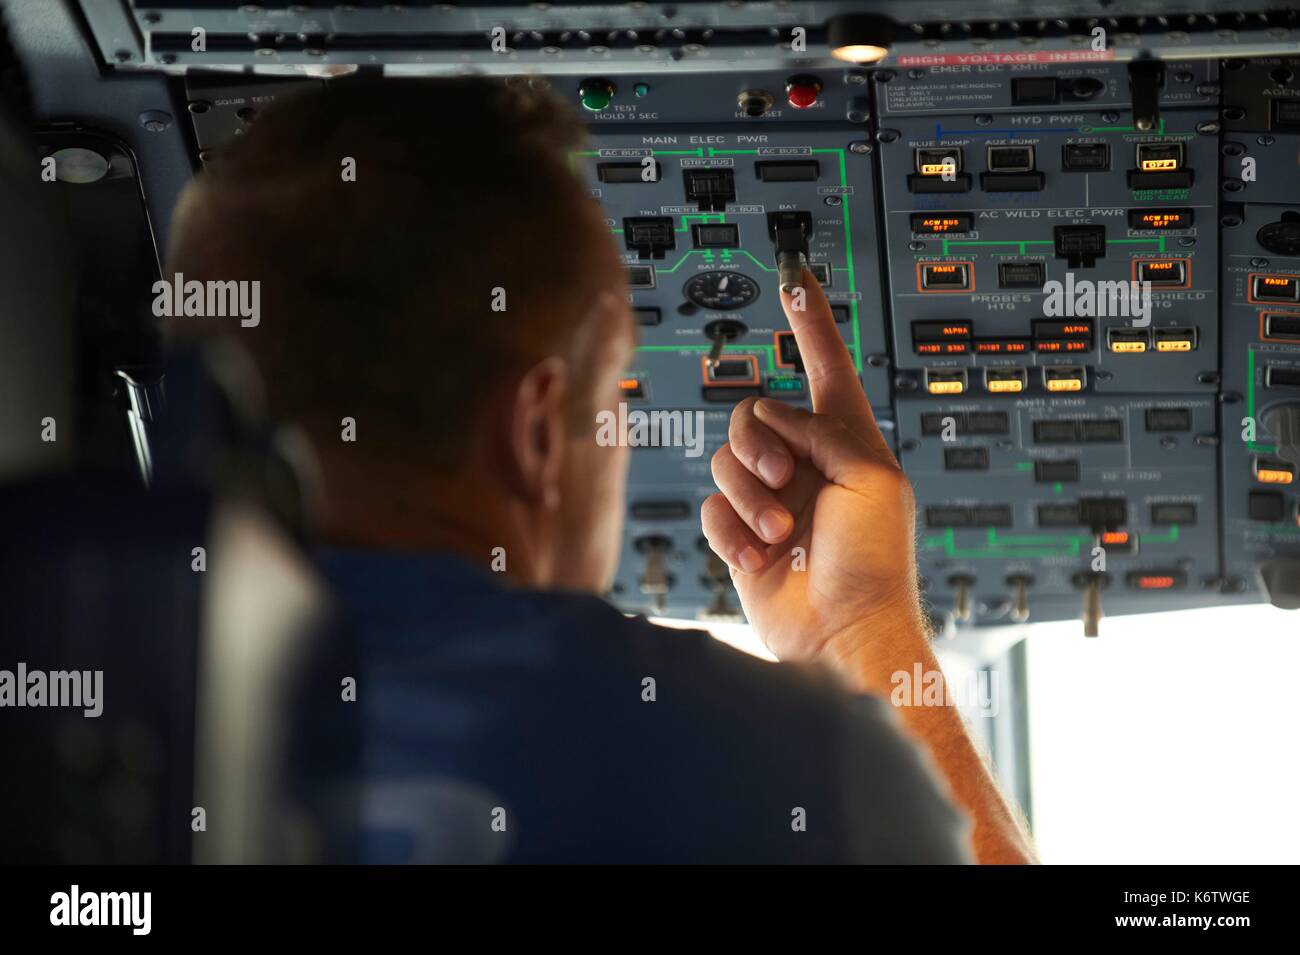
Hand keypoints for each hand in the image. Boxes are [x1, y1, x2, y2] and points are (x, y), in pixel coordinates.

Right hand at [700, 269, 922, 665]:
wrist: (842, 631)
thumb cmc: (874, 560)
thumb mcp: (872, 477)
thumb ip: (823, 430)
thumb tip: (775, 422)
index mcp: (845, 439)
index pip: (825, 365)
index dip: (810, 322)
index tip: (798, 278)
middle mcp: (802, 461)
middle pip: (750, 411)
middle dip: (760, 443)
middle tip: (785, 479)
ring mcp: (768, 497)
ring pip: (724, 460)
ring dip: (751, 498)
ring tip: (782, 533)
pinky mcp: (739, 533)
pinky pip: (712, 509)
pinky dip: (733, 532)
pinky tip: (761, 557)